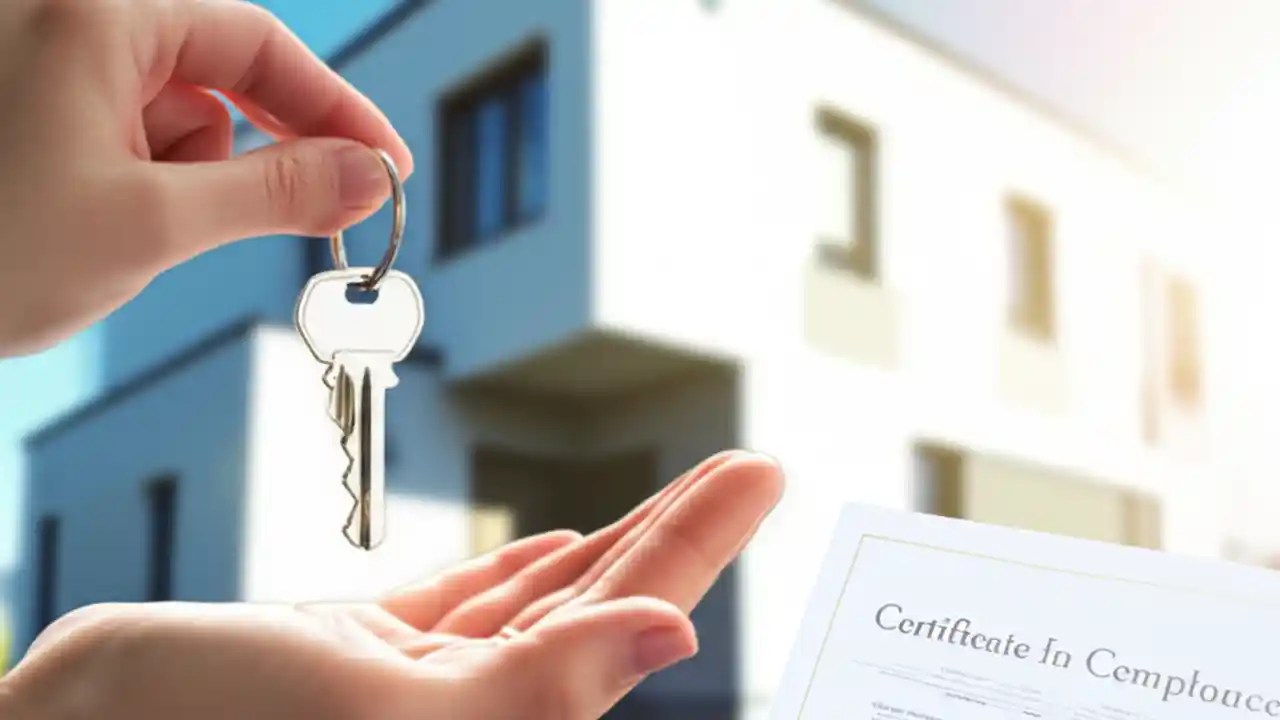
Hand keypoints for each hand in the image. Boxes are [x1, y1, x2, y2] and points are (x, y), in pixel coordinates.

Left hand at [0, 0, 411, 355]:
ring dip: (189, 180)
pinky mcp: (37, 108)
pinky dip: (148, 184)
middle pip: (222, 75)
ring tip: (131, 232)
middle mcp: (69, 21)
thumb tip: (369, 176)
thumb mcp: (151, 225)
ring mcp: (48, 64)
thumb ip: (277, 194)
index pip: (257, 42)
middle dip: (255, 154)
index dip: (336, 108)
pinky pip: (134, 136)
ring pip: (180, 117)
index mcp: (96, 16)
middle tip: (315, 215)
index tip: (386, 164)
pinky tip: (103, 225)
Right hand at [0, 452, 783, 719]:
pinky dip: (513, 573)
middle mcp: (470, 710)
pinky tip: (556, 545)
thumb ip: (543, 685)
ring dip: (606, 541)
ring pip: (539, 598)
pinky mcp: (363, 657)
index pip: (629, 610)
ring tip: (670, 499)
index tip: (760, 470)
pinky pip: (463, 610)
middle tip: (743, 467)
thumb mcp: (392, 707)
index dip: (701, 538)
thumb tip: (671, 639)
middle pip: (601, 601)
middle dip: (676, 528)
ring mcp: (418, 684)